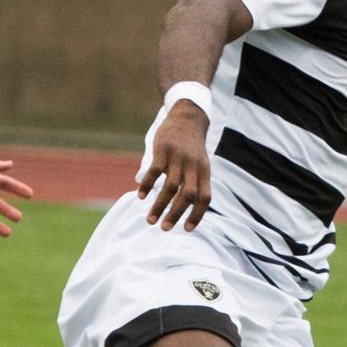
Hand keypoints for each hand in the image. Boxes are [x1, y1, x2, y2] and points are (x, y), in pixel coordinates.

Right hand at [137, 101, 210, 230]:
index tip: (186, 229)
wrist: (188, 117)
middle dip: (176, 214)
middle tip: (164, 228)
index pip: (205, 198)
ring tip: (150, 220)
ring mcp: (178, 158)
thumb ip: (196, 184)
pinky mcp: (163, 150)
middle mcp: (193, 167)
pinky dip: (147, 185)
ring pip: (170, 187)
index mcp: (204, 172)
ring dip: (159, 205)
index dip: (197, 215)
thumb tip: (187, 209)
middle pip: (187, 195)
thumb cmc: (193, 147)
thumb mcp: (201, 164)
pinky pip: (154, 171)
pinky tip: (141, 196)